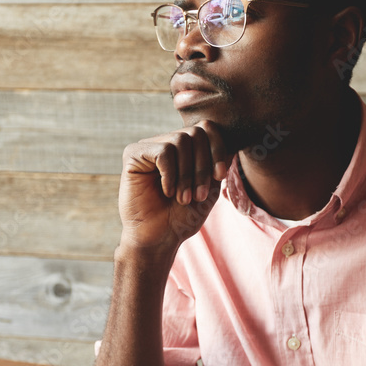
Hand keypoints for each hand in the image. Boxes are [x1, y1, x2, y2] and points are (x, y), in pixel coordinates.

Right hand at [119, 120, 231, 252]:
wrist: (159, 238)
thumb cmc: (182, 216)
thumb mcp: (210, 186)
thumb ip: (219, 161)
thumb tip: (232, 137)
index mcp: (184, 148)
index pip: (207, 127)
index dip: (218, 149)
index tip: (220, 176)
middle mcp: (165, 142)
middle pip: (195, 132)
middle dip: (203, 166)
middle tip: (198, 195)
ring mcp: (149, 147)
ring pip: (180, 140)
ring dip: (187, 174)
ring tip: (183, 198)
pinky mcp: (133, 154)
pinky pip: (162, 152)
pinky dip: (170, 174)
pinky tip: (167, 191)